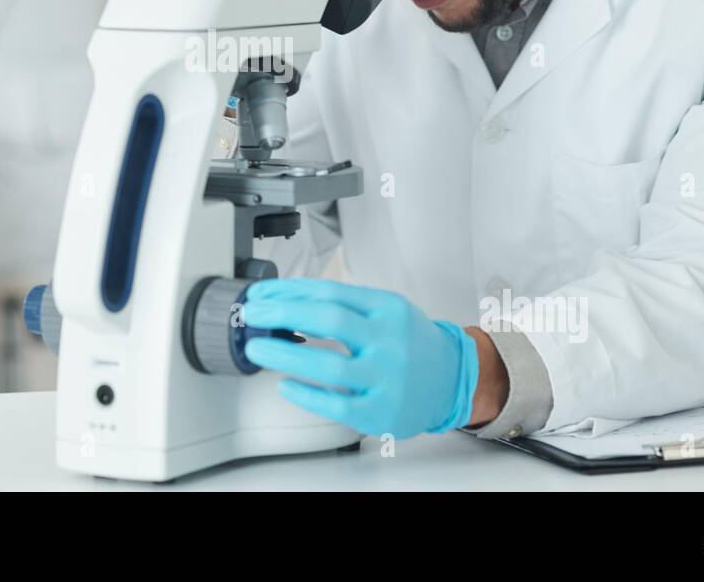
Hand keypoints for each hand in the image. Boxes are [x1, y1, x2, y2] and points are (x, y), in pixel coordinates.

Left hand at [241, 278, 478, 438]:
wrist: (451, 379)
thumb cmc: (408, 342)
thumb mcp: (384, 310)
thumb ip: (342, 305)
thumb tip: (284, 301)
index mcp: (387, 308)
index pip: (330, 292)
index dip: (288, 292)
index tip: (260, 294)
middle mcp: (389, 340)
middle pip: (329, 320)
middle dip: (282, 314)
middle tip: (251, 315)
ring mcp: (386, 378)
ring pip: (330, 366)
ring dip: (285, 356)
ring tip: (256, 349)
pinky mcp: (380, 411)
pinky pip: (336, 405)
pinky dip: (306, 395)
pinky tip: (285, 385)